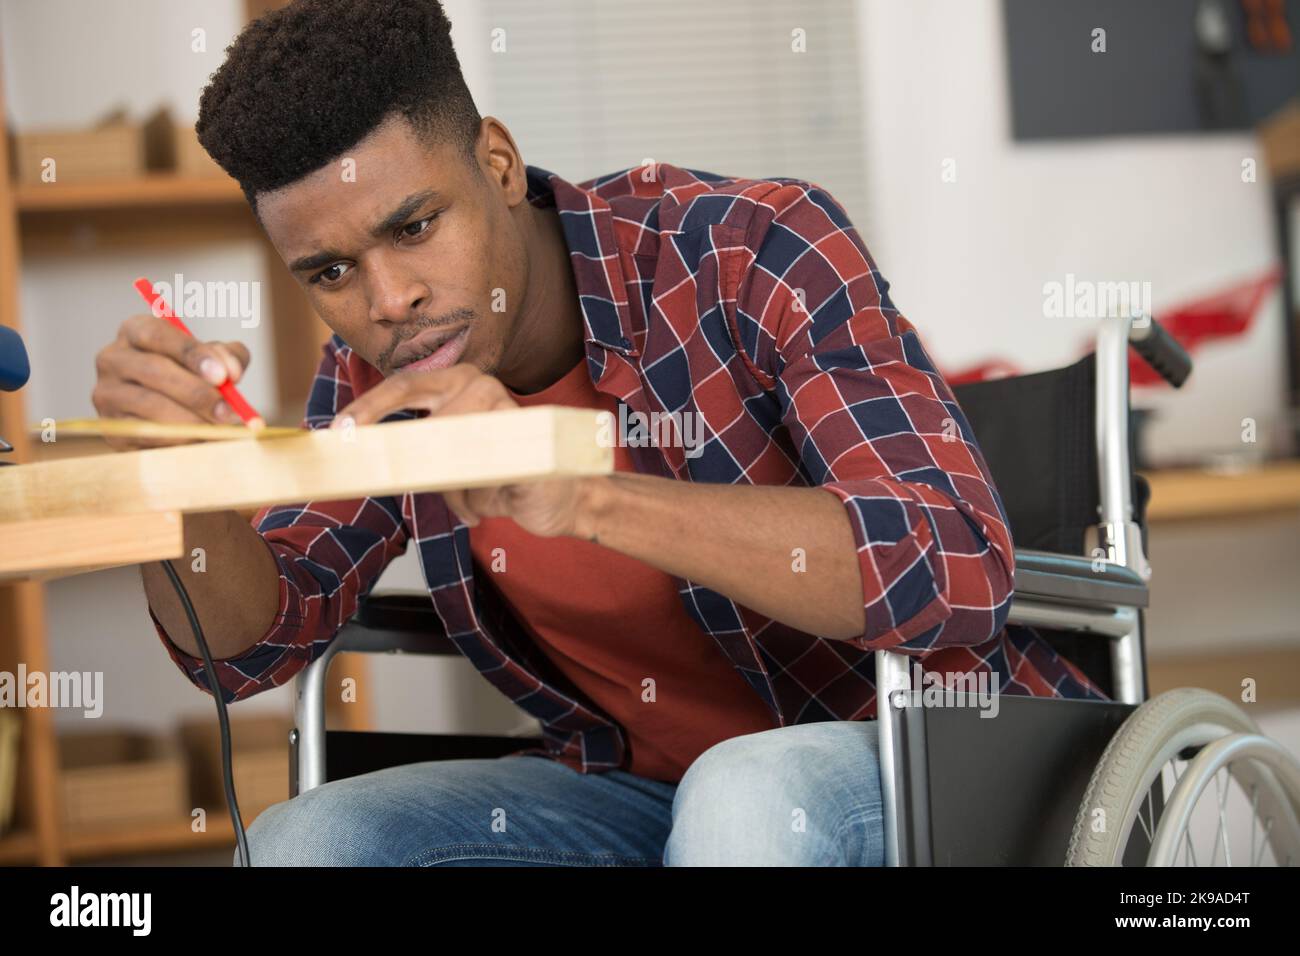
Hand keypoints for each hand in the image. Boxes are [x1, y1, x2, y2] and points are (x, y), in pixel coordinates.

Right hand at [92, 314, 250, 449]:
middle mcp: (112, 358)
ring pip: (150, 405)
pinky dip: (179, 439)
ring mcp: (106, 394)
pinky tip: (201, 440)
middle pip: (154, 370)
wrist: (172, 418)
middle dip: (197, 393)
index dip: (191, 354)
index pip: (156, 334)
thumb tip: (231, 372)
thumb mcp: (213, 360)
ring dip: (192, 419)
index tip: (222, 376)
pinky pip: (147, 434)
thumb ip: (228, 357)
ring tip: (220, 427)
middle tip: (228, 411)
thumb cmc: (194, 378)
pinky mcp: (111, 429)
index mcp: (135, 331)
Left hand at [332, 364, 590, 537]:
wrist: (556, 498)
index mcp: (457, 383)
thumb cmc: (498, 477)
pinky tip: (494, 500)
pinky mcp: (530, 439)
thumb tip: (367, 460)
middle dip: (416, 458)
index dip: (368, 407)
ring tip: (475, 499)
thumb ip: (417, 454)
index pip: (403, 386)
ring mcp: (507, 408)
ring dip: (458, 491)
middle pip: (428, 423)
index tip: (340, 432)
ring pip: (452, 456)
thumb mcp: (448, 465)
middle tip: (409, 480)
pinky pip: (484, 476)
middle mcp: (481, 385)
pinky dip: (481, 499)